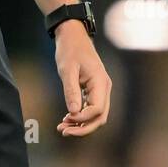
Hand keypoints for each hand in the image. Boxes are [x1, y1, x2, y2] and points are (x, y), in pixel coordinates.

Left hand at [53, 20, 111, 136]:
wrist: (73, 35)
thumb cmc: (70, 49)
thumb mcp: (67, 69)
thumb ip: (71, 90)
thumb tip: (73, 112)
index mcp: (100, 82)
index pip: (97, 109)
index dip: (83, 118)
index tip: (66, 118)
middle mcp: (104, 88)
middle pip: (100, 117)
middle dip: (83, 128)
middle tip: (63, 131)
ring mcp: (100, 89)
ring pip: (96, 115)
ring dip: (81, 124)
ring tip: (63, 127)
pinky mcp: (93, 90)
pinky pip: (91, 108)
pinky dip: (80, 116)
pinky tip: (67, 118)